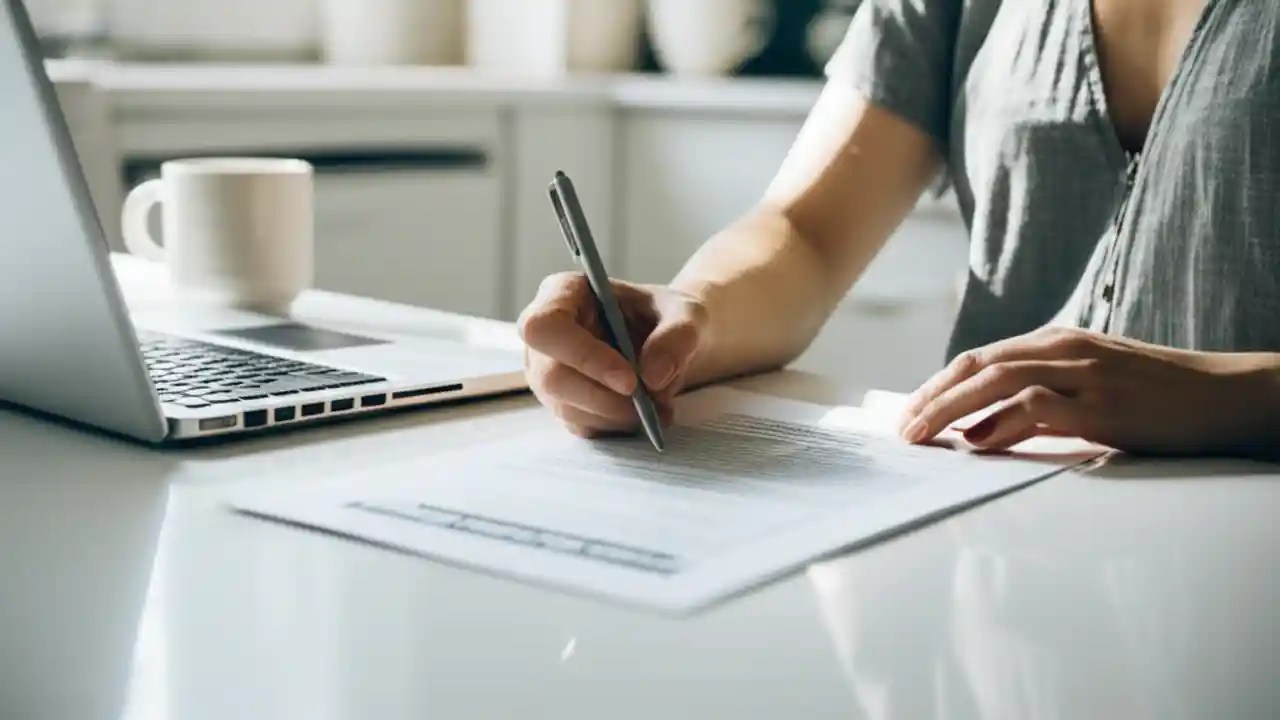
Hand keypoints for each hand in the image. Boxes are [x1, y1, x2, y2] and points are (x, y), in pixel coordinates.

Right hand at [518, 272, 708, 437]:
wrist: (670, 341)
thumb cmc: (667, 315)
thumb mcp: (686, 314)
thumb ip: (676, 336)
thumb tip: (652, 376)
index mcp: (563, 294)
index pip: (546, 326)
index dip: (581, 356)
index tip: (628, 380)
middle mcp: (546, 335)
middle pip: (551, 376)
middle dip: (604, 398)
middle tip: (650, 403)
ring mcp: (548, 372)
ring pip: (567, 407)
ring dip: (617, 415)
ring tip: (660, 407)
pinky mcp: (564, 403)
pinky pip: (582, 425)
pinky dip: (618, 426)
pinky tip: (646, 413)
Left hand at [898, 327, 1271, 454]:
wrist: (1224, 395)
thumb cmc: (1155, 396)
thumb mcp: (1088, 387)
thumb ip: (1036, 401)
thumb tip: (982, 430)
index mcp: (1056, 341)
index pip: (979, 359)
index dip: (939, 386)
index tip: (910, 412)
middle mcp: (1063, 349)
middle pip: (977, 366)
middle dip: (932, 397)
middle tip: (902, 429)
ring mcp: (1082, 373)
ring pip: (996, 380)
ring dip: (950, 409)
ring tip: (922, 436)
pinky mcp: (1102, 404)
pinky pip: (1037, 406)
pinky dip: (1000, 422)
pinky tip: (976, 442)